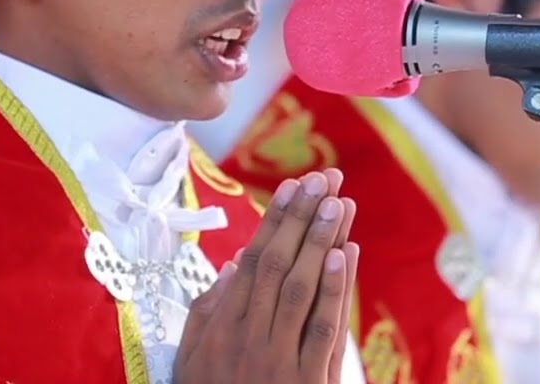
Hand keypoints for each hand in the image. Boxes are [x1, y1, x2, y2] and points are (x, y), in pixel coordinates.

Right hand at [175, 171, 357, 382]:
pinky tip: (346, 256)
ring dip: (321, 241)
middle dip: (303, 217)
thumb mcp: (193, 359)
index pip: (254, 260)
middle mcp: (247, 336)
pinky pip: (322, 330)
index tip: (295, 185)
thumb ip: (208, 311)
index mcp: (222, 326)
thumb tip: (233, 264)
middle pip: (278, 264)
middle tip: (324, 179)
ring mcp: (277, 359)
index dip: (276, 220)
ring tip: (338, 202)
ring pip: (300, 288)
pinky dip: (335, 290)